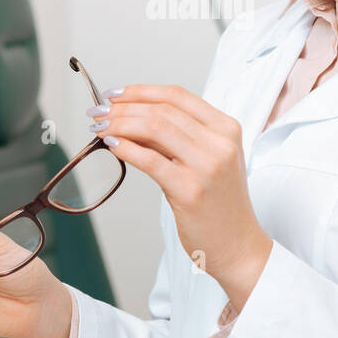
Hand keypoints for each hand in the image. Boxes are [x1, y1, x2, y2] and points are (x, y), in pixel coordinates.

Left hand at [89, 84, 271, 308]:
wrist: (238, 245)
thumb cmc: (220, 204)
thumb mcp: (207, 160)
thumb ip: (176, 139)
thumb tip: (131, 120)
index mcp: (226, 128)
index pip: (177, 96)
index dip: (141, 91)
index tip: (115, 95)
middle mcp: (220, 143)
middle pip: (162, 110)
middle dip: (123, 108)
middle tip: (98, 113)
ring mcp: (207, 166)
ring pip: (154, 128)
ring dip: (120, 124)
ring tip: (100, 128)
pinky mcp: (190, 190)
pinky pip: (150, 160)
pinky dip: (126, 148)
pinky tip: (112, 146)